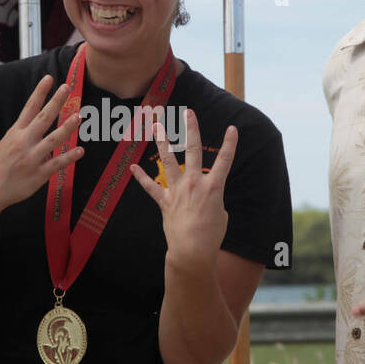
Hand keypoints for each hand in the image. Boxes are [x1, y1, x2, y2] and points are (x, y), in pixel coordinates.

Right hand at [0, 75, 83, 212]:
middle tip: (67, 87)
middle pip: (43, 118)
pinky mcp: (38, 174)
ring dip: (67, 128)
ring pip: (53, 140)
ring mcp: (31, 158)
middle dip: (56, 102)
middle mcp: (24, 142)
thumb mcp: (7, 143)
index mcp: (15, 132)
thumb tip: (40, 124)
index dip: (40, 92)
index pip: (29, 107)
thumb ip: (24, 133)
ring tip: (79, 117)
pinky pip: (56, 163)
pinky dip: (69, 157)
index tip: (49, 78)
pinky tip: (80, 151)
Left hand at [131, 109, 235, 274]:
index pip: (224, 161)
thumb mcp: (220, 214)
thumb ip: (212, 199)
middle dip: (191, 129)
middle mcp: (194, 184)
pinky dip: (142, 178)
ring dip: (162, 142)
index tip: (232, 128)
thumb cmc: (211, 236)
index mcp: (213, 187)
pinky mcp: (165, 202)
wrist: (192, 251)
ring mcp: (177, 191)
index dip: (230, 144)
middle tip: (188, 113)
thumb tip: (204, 197)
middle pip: (192, 151)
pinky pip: (151, 188)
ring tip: (157, 127)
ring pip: (168, 161)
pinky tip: (132, 168)